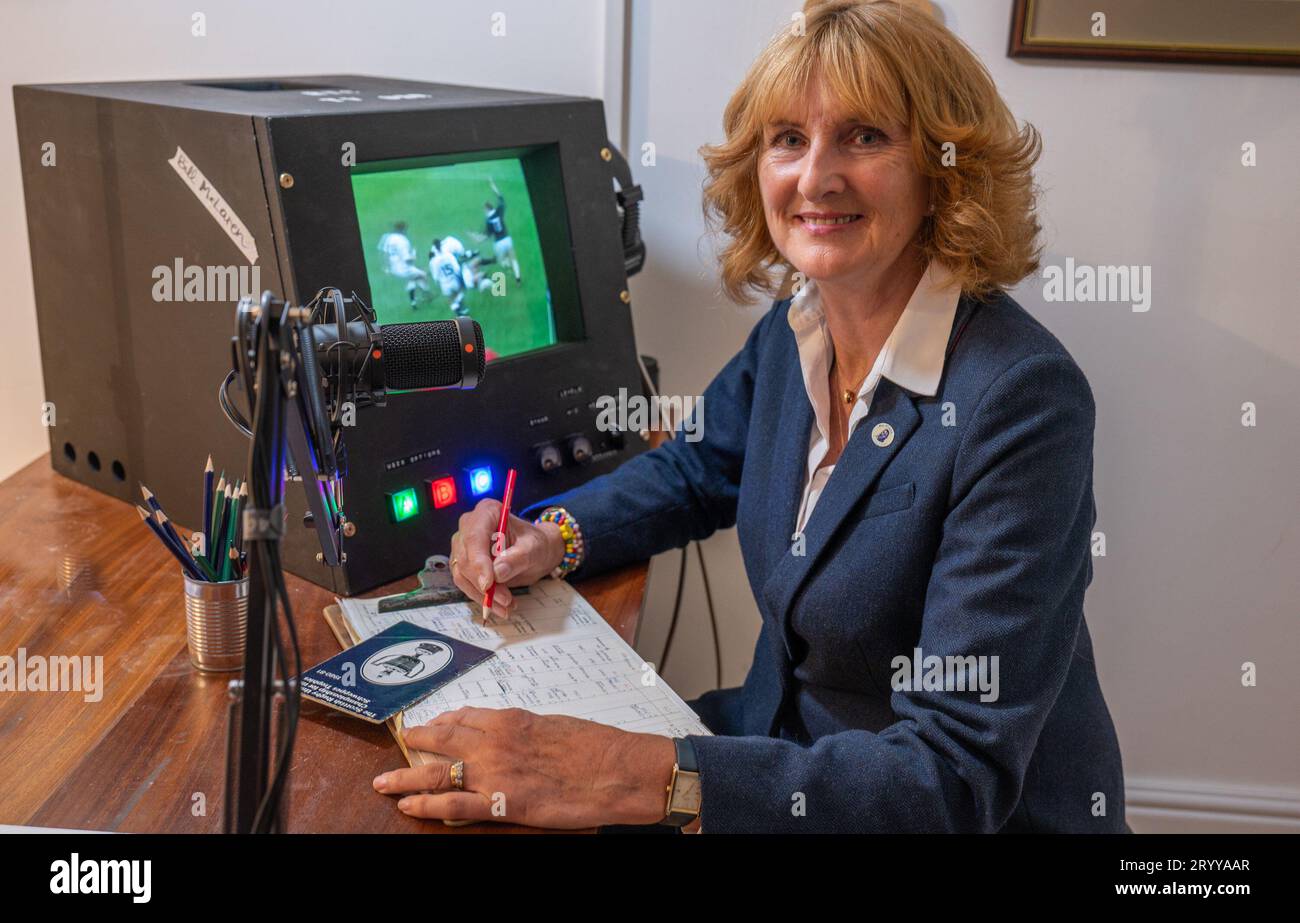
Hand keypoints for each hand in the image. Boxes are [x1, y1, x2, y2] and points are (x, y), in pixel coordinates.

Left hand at [372, 707, 674, 827]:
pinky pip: (452, 804)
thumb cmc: (595, 747)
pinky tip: (408, 805)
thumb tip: (509, 736)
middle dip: (416, 741)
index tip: (430, 725)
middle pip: (441, 739)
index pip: (464, 717)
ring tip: (384, 781)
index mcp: (510, 719)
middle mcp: (494, 741)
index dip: (442, 721)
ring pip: (436, 772)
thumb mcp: (554, 725)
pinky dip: (425, 804)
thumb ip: (524, 730)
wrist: (617, 770)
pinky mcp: (502, 802)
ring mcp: (494, 772)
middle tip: (400, 742)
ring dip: (405, 776)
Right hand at [449, 500, 563, 618]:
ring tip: (507, 605)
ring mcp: (464, 545)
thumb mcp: (534, 549)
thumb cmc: (535, 544)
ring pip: (462, 574)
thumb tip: (497, 573)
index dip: (479, 562)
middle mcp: (470, 526)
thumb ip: (517, 558)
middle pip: (465, 557)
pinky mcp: (463, 563)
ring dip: (482, 594)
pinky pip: (465, 583)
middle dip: (484, 583)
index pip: (474, 537)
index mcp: (487, 512)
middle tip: (505, 599)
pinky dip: (481, 597)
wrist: (535, 552)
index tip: (489, 584)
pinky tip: (499, 605)